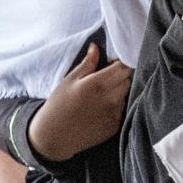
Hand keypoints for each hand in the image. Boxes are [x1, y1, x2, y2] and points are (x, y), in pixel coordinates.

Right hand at [27, 44, 132, 163]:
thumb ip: (87, 63)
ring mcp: (114, 114)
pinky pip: (122, 110)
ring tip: (103, 93)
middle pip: (128, 80)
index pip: (124, 67)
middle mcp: (110, 99)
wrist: (54, 136)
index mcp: (98, 84)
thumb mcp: (69, 80)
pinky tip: (101, 107)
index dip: (122, 62)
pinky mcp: (115, 126)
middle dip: (121, 75)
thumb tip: (96, 47)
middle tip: (107, 77)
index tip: (114, 62)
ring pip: (126, 94)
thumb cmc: (59, 105)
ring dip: (119, 90)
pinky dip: (116, 105)